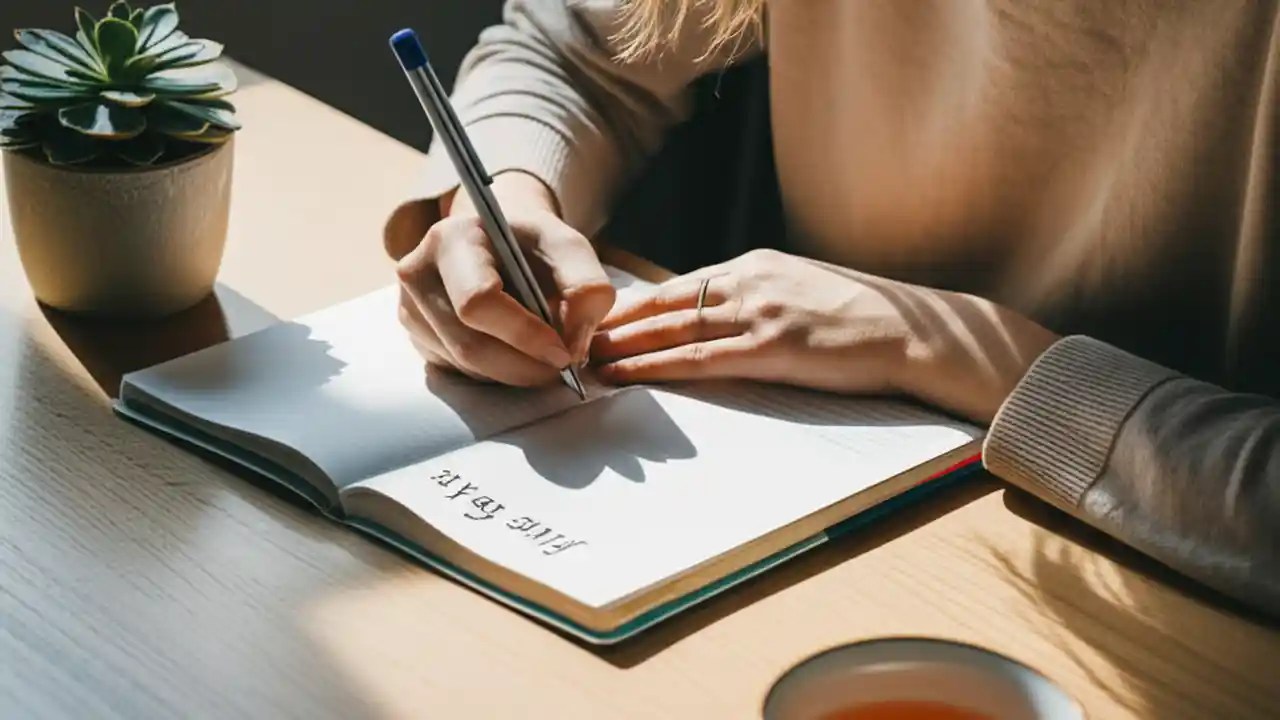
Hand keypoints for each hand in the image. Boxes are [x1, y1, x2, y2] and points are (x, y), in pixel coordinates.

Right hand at [387, 173, 615, 385]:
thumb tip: (574, 343)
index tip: (564, 352)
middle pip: (468, 344)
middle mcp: (417, 273)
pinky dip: (495, 373)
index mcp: (452, 239)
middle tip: (561, 368)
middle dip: (523, 366)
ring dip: (512, 373)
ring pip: (463, 365)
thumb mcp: (568, 248)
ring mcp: (410, 309)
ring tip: (543, 358)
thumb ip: (586, 287)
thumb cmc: (533, 247)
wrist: (500, 245)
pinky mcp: (416, 337)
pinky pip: (456, 372)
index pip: (478, 302)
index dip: (524, 335)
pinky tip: (515, 353)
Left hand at [590, 249, 1058, 422]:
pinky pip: (698, 358)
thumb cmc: (868, 320)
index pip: (682, 285)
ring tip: (582, 359)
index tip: (599, 316)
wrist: (917, 333)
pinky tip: (623, 374)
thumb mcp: (807, 293)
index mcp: (759, 264)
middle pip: (665, 302)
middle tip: (570, 336)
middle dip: (614, 321)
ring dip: (622, 345)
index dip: (636, 304)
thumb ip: (764, 299)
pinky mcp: (772, 346)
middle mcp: (752, 280)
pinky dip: (654, 366)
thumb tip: (727, 320)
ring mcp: (761, 311)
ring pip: (671, 328)